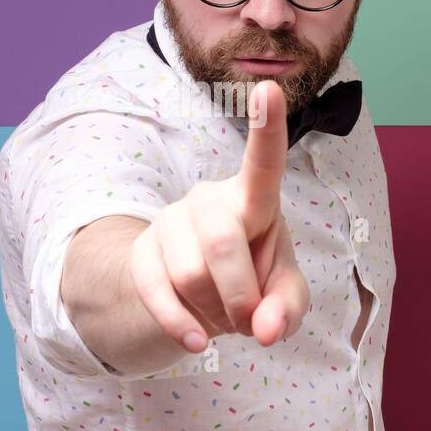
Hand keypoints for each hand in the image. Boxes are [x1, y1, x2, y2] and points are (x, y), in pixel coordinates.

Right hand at [129, 80, 309, 352]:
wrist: (199, 296)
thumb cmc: (253, 279)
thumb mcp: (284, 295)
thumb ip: (288, 309)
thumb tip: (267, 328)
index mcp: (253, 200)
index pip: (263, 164)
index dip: (266, 128)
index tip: (270, 88)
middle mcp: (209, 200)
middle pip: (222, 246)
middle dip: (240, 296)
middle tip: (251, 321)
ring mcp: (170, 222)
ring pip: (188, 274)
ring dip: (214, 312)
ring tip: (224, 318)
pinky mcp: (142, 251)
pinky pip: (154, 290)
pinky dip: (180, 325)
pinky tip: (198, 342)